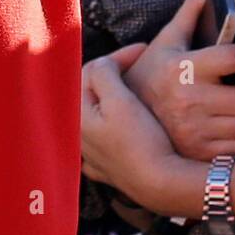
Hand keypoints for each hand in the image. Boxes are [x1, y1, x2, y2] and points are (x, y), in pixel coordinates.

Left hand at [81, 41, 180, 209]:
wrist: (160, 184)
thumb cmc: (140, 141)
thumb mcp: (120, 100)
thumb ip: (103, 75)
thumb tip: (100, 63)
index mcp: (75, 115)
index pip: (89, 72)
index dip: (116, 58)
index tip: (142, 50)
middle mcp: (75, 136)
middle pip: (89, 93)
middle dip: (110, 76)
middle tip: (136, 65)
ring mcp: (89, 155)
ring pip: (95, 116)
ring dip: (110, 99)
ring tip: (131, 88)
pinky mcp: (106, 169)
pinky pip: (102, 141)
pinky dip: (111, 128)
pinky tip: (122, 123)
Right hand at [123, 0, 234, 159]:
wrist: (120, 123)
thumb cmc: (147, 80)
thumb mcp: (162, 47)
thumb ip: (186, 18)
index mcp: (182, 69)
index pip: (234, 57)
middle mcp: (189, 99)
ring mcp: (197, 128)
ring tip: (232, 103)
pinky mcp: (203, 151)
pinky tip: (230, 124)